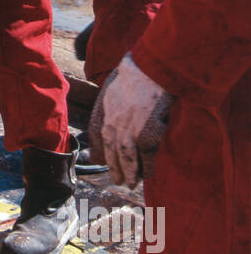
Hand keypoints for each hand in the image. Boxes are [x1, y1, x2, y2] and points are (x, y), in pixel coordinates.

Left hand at [87, 54, 174, 188]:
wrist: (152, 69)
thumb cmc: (134, 76)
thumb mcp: (112, 90)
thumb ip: (106, 108)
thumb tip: (105, 121)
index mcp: (107, 115)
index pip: (102, 142)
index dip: (104, 156)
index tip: (105, 165)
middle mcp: (116, 126)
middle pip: (114, 154)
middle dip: (116, 169)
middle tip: (119, 181)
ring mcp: (132, 131)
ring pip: (128, 158)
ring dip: (130, 173)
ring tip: (132, 183)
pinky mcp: (148, 133)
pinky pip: (147, 156)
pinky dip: (148, 167)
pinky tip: (149, 174)